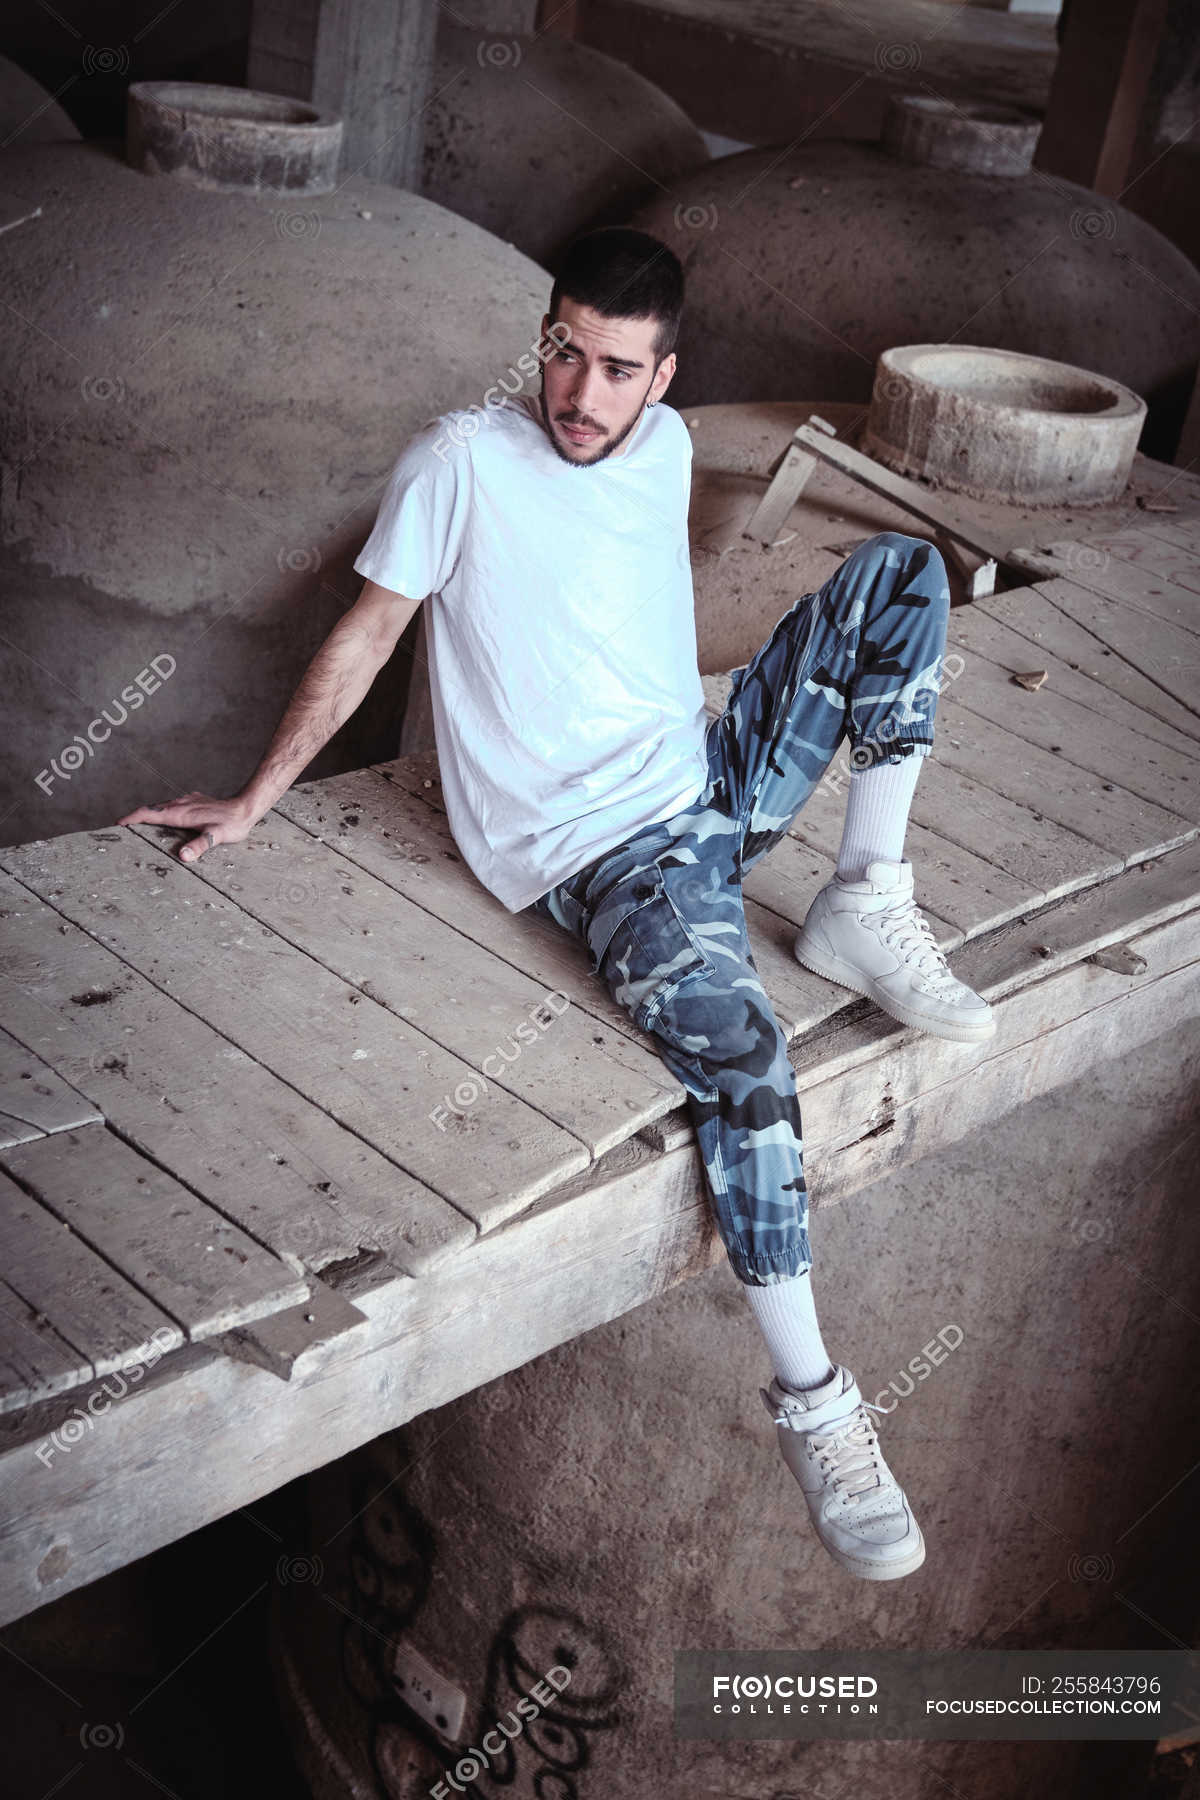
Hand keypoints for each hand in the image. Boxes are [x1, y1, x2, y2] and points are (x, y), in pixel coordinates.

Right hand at [116, 791, 261, 862]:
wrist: (245, 808)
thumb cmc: (231, 824)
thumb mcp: (216, 837)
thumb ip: (199, 846)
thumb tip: (183, 856)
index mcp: (180, 813)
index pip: (149, 813)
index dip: (132, 818)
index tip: (118, 823)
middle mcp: (180, 804)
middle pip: (151, 809)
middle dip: (135, 817)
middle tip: (121, 828)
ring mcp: (187, 801)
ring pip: (161, 807)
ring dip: (148, 815)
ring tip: (137, 827)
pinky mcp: (194, 802)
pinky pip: (172, 807)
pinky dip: (162, 813)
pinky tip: (165, 822)